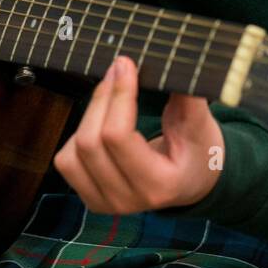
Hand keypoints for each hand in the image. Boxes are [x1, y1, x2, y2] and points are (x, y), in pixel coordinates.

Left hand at [53, 55, 225, 214]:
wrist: (190, 182)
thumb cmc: (197, 150)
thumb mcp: (201, 126)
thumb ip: (188, 98)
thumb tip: (171, 66)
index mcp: (159, 185)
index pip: (118, 136)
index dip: (117, 95)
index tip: (125, 64)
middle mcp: (128, 200)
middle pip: (91, 142)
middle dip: (102, 98)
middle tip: (117, 70)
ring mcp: (106, 203)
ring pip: (74, 151)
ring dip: (89, 115)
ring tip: (110, 95)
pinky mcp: (91, 199)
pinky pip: (66, 162)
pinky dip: (77, 135)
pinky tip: (99, 123)